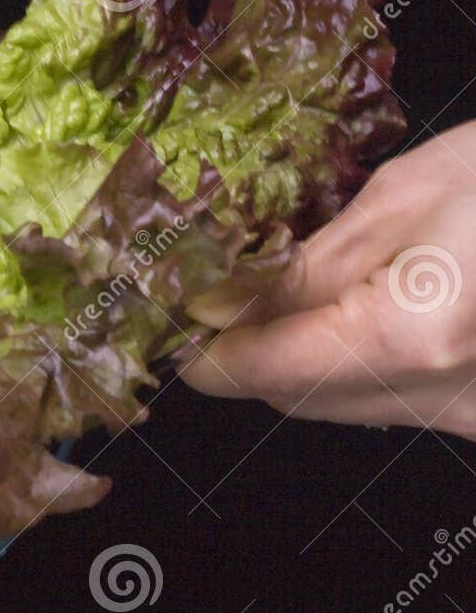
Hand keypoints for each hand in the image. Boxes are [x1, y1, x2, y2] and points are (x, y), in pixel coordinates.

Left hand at [180, 120, 475, 440]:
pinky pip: (389, 404)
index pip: (259, 372)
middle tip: (212, 303)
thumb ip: (303, 265)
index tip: (168, 320)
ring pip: (339, 407)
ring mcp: (468, 418)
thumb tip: (216, 303)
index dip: (200, 350)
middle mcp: (441, 398)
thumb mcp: (409, 194)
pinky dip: (351, 368)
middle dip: (243, 358)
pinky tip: (352, 316)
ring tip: (277, 301)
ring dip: (293, 363)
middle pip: (294, 399)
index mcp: (411, 336)